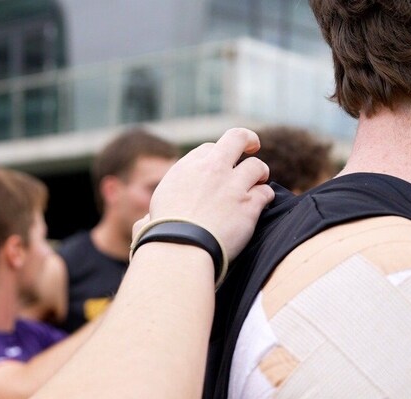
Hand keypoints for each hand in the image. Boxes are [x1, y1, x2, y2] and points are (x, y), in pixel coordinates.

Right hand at [145, 127, 272, 261]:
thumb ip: (157, 210)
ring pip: (258, 166)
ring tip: (259, 181)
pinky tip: (261, 204)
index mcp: (188, 167)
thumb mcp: (153, 212)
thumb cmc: (162, 234)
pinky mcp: (249, 205)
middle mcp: (212, 170)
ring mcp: (233, 186)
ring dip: (260, 173)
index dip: (216, 157)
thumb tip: (144, 222)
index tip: (218, 167)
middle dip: (248, 140)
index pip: (208, 149)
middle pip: (237, 138)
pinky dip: (265, 197)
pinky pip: (266, 192)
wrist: (181, 248)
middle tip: (252, 147)